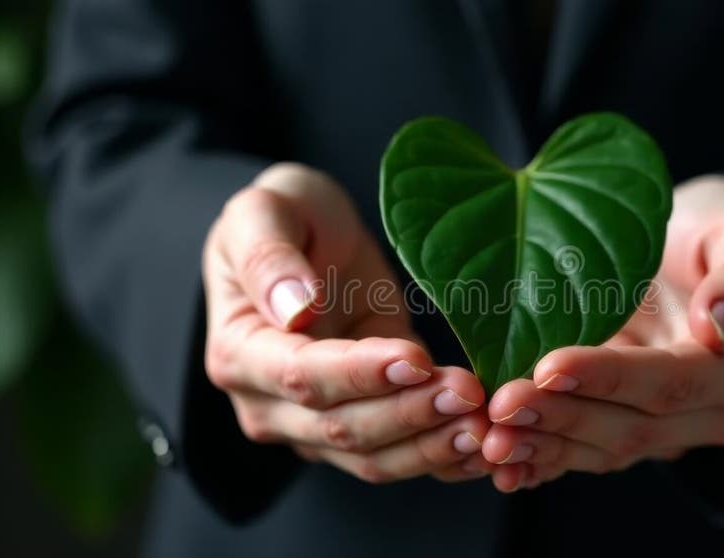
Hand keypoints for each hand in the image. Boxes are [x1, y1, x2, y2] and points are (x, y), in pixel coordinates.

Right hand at [203, 163, 492, 483]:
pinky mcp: (363, 424)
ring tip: (484, 422)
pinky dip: (442, 459)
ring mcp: (312, 425)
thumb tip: (294, 309)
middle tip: (469, 392)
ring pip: (372, 457)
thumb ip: (268, 258)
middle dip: (409, 413)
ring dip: (431, 445)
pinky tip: (485, 449)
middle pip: (340, 428)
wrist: (312, 235)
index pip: (300, 376)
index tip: (416, 357)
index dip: (361, 373)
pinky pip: (400, 456)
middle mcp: (268, 403)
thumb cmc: (285, 216)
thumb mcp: (264, 210)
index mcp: (238, 351)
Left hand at [481, 176, 723, 490]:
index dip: (611, 378)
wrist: (690, 246)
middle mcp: (715, 413)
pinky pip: (585, 454)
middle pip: (634, 426)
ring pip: (604, 450)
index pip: (674, 382)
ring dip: (544, 447)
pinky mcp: (629, 428)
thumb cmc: (720, 228)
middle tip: (500, 404)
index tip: (549, 365)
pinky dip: (541, 461)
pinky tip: (497, 463)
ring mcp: (671, 429)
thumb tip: (720, 328)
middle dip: (563, 418)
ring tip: (488, 437)